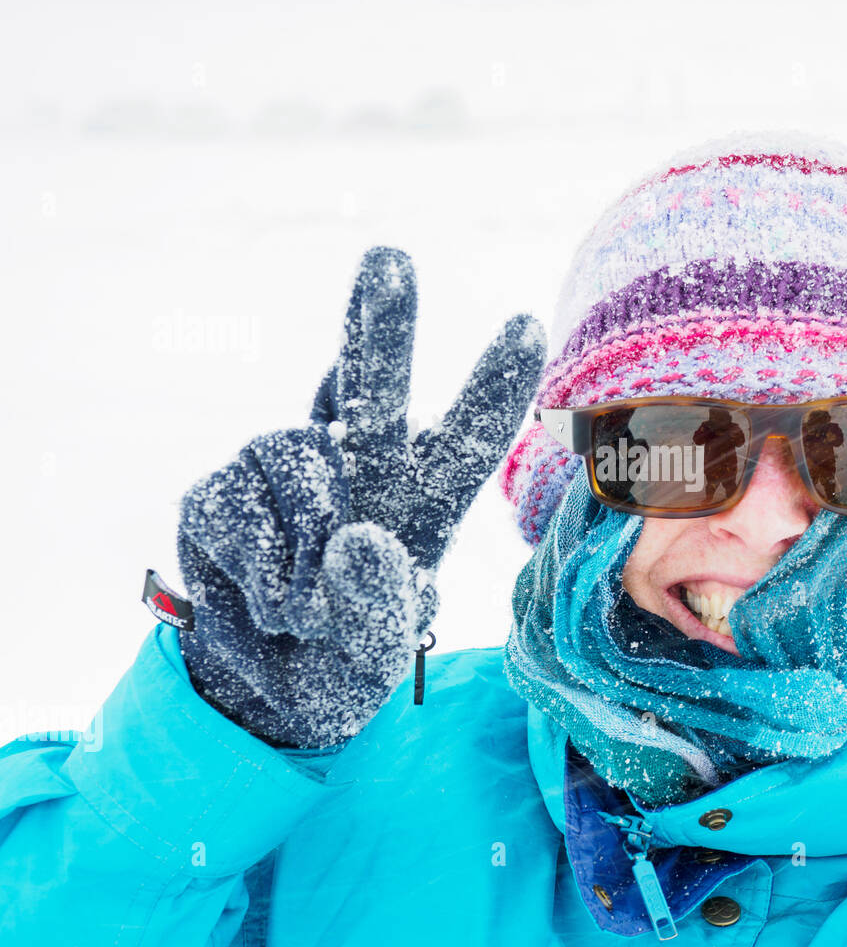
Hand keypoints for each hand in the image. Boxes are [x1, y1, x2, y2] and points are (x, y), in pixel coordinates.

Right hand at [176, 247, 544, 746]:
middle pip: (373, 388)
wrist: (260, 687)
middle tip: (391, 259)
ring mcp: (287, 473)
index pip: (463, 440)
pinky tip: (256, 593)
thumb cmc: (340, 660)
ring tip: (298, 608)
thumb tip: (356, 537)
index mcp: (420, 504)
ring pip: (289, 454)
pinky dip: (249, 566)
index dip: (491, 385)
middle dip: (380, 325)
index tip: (526, 325)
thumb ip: (376, 609)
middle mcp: (359, 471)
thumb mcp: (377, 657)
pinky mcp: (221, 490)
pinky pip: (232, 502)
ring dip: (296, 544)